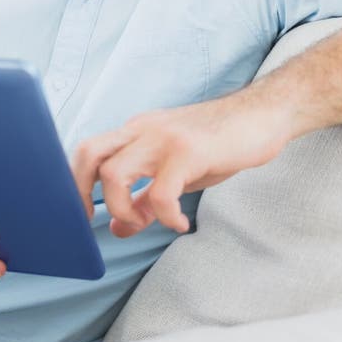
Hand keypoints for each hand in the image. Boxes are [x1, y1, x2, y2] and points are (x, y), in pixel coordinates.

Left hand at [71, 93, 289, 237]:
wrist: (265, 113)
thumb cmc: (221, 143)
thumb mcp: (178, 171)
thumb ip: (145, 197)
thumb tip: (117, 227)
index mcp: (137, 132)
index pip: (90, 151)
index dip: (76, 183)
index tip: (84, 214)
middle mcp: (143, 130)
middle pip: (89, 154)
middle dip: (82, 193)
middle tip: (96, 221)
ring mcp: (165, 138)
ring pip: (114, 173)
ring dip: (122, 208)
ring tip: (147, 222)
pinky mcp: (190, 151)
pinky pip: (160, 192)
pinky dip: (165, 217)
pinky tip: (180, 223)